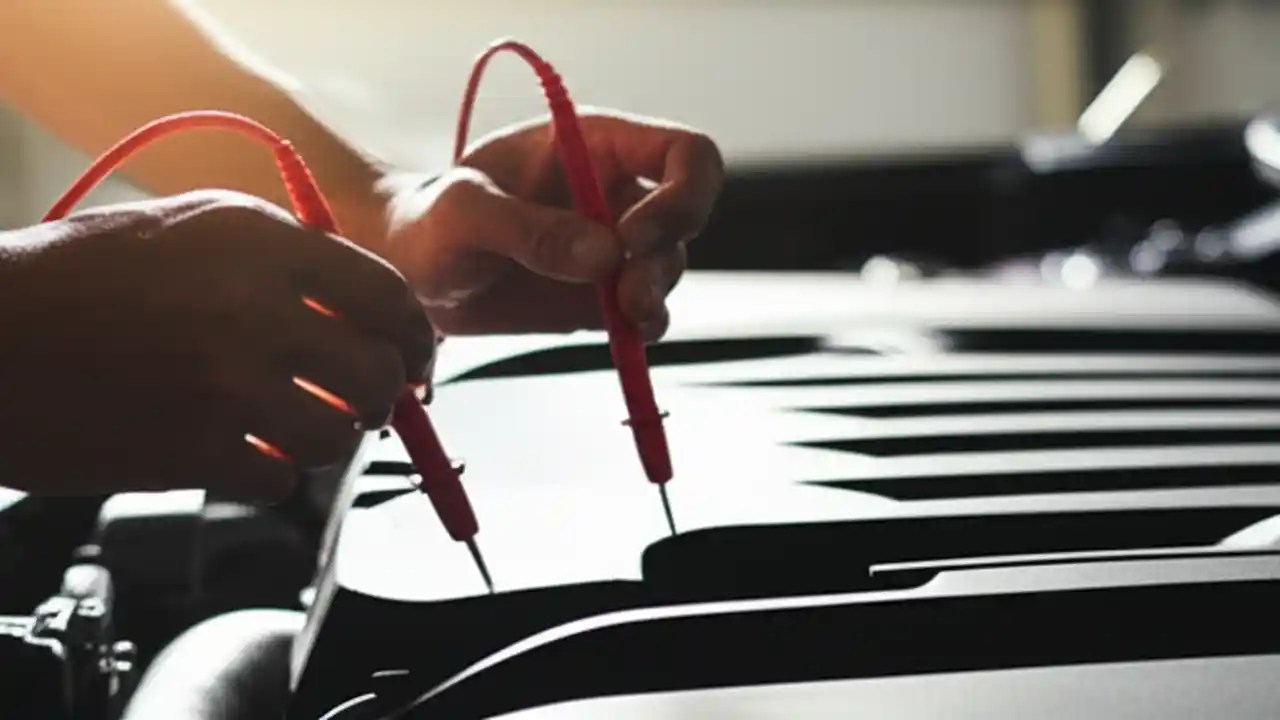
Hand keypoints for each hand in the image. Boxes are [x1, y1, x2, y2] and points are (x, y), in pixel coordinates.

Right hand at [0, 191, 432, 500]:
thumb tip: (365, 306)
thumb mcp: (191, 228)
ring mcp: (228, 384)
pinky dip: (269, 474)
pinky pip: (281, 481)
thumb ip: (284, 257)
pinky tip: (236, 451)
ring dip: (326, 438)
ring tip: (293, 425)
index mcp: (263, 244)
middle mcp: (257, 309)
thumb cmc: (79, 276)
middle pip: (379, 373)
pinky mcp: (195, 450)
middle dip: (383, 396)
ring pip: (338, 434)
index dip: (416, 336)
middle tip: (365, 403)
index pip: (388, 296)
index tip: (417, 359)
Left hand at [382, 111, 723, 340]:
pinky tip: (628, 337)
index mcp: (593, 146)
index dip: (682, 192)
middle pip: (685, 218)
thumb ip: (527, 228)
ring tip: (622, 317)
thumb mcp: (462, 213)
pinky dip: (645, 326)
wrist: (406, 272)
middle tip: (626, 295)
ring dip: (654, 295)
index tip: (633, 236)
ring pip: (668, 268)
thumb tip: (605, 254)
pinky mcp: (602, 297)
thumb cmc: (426, 219)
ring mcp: (613, 248)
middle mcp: (615, 193)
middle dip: (662, 257)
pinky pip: (646, 311)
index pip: (683, 153)